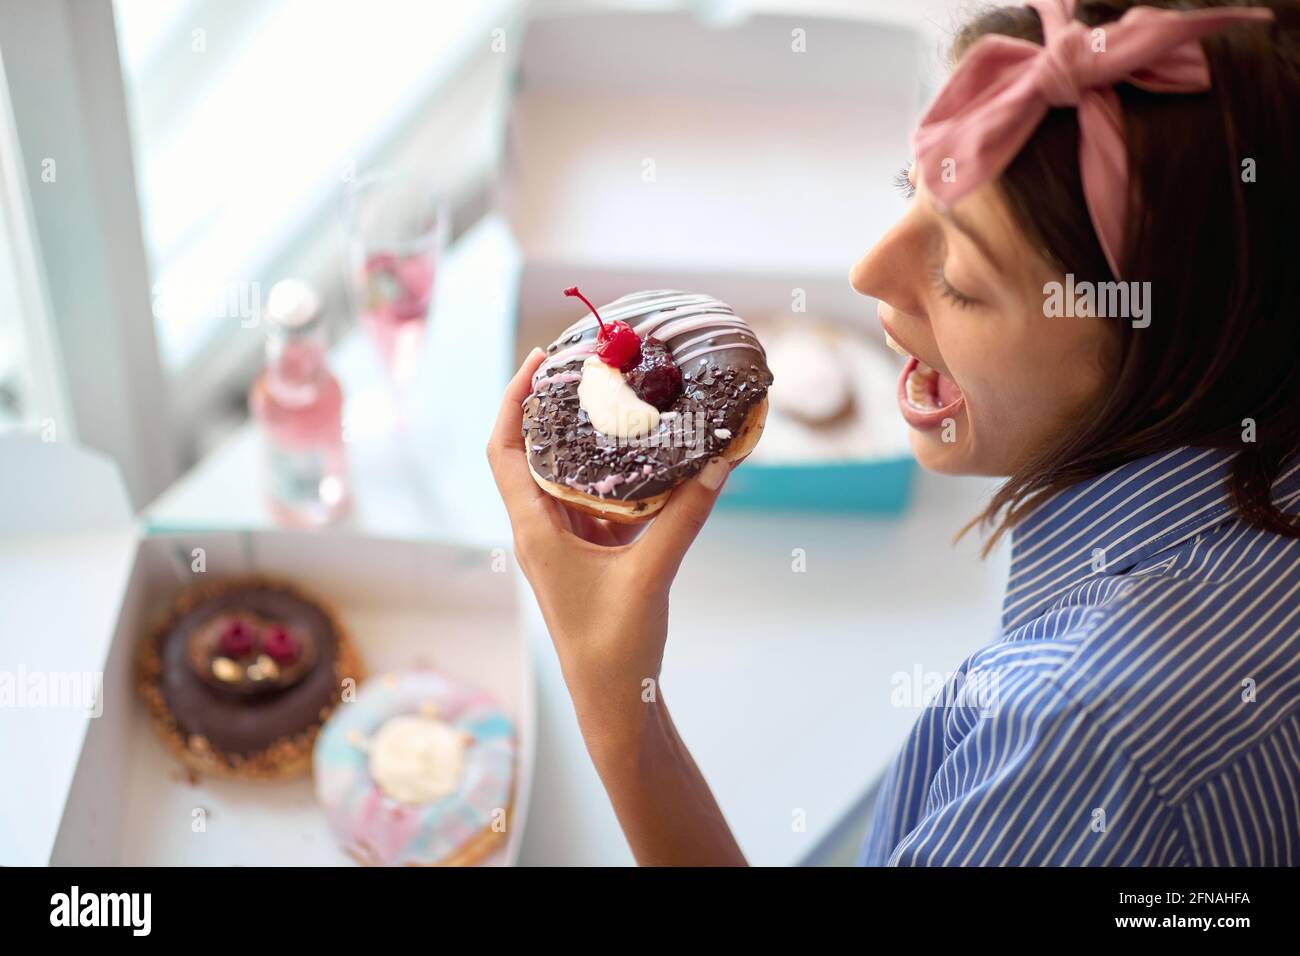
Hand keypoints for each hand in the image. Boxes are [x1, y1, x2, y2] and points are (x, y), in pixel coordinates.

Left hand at [487, 348, 730, 754]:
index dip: (512, 401)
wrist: (613, 704)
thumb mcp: (652, 576)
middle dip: (553, 409)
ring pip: (564, 479)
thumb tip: (718, 464)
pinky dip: (614, 478)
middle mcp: (541, 532)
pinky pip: (594, 504)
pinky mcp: (587, 558)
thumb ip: (684, 518)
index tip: (540, 360)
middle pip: (530, 455)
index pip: (503, 451)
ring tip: (619, 402)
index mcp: (535, 532)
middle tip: (589, 368)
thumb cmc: (616, 648)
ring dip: (584, 443)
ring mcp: (563, 545)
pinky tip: (647, 461)